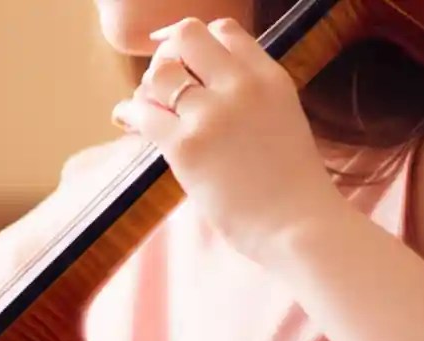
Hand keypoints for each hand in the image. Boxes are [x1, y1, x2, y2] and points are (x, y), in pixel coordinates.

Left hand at [112, 18, 353, 265]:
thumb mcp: (282, 121)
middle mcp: (241, 85)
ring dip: (148, 87)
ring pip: (160, 72)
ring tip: (147, 109)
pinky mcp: (186, 146)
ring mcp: (212, 114)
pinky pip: (142, 112)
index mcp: (269, 77)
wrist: (299, 227)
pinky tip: (125, 119)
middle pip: (188, 36)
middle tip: (163, 84)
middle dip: (168, 54)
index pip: (224, 30)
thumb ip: (251, 98)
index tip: (184, 62)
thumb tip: (205, 90)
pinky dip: (128, 112)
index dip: (198, 44)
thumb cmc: (291, 189)